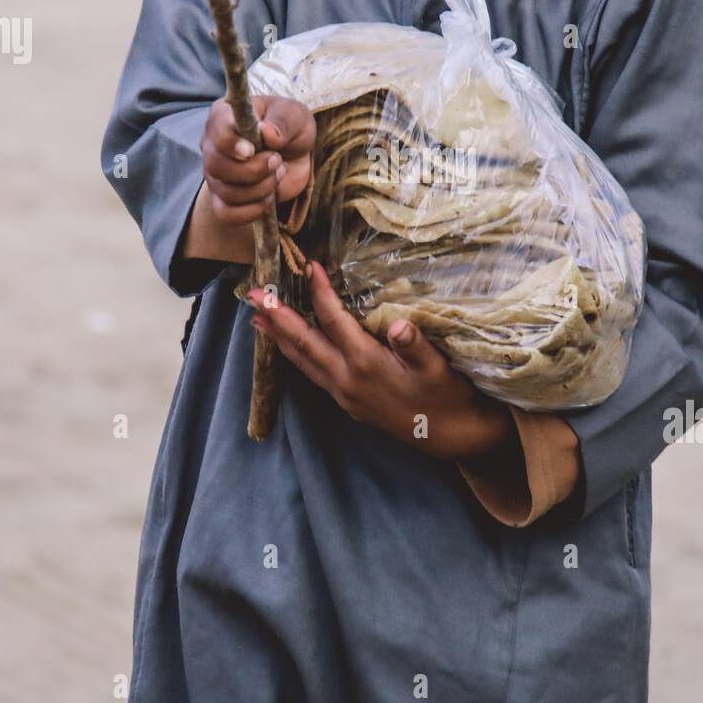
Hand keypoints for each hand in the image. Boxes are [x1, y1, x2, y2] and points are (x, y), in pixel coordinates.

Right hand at [200, 95, 315, 227]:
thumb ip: (282, 121)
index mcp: (224, 116)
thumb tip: (267, 133)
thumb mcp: (295, 116)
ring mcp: (216, 174)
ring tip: (279, 174)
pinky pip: (226, 214)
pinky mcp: (225, 198)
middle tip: (278, 161)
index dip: (231, 144)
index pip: (215, 130)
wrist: (296, 154)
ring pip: (226, 191)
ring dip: (261, 189)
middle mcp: (213, 145)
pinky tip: (268, 199)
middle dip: (253, 170)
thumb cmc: (290, 128)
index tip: (251, 150)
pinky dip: (251, 211)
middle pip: (216, 166)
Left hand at [245, 260, 515, 462]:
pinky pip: (311, 373)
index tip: (309, 266)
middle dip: (277, 317)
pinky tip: (289, 348)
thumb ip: (415, 346)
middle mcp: (346, 380)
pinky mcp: (347, 403)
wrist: (450, 436)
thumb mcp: (437, 368)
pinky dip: (295, 355)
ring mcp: (343, 394)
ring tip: (256, 319)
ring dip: (278, 338)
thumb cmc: (446, 396)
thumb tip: (399, 325)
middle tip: (252, 294)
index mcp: (366, 364)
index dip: (320, 292)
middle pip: (303, 342)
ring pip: (302, 361)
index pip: (334, 321)